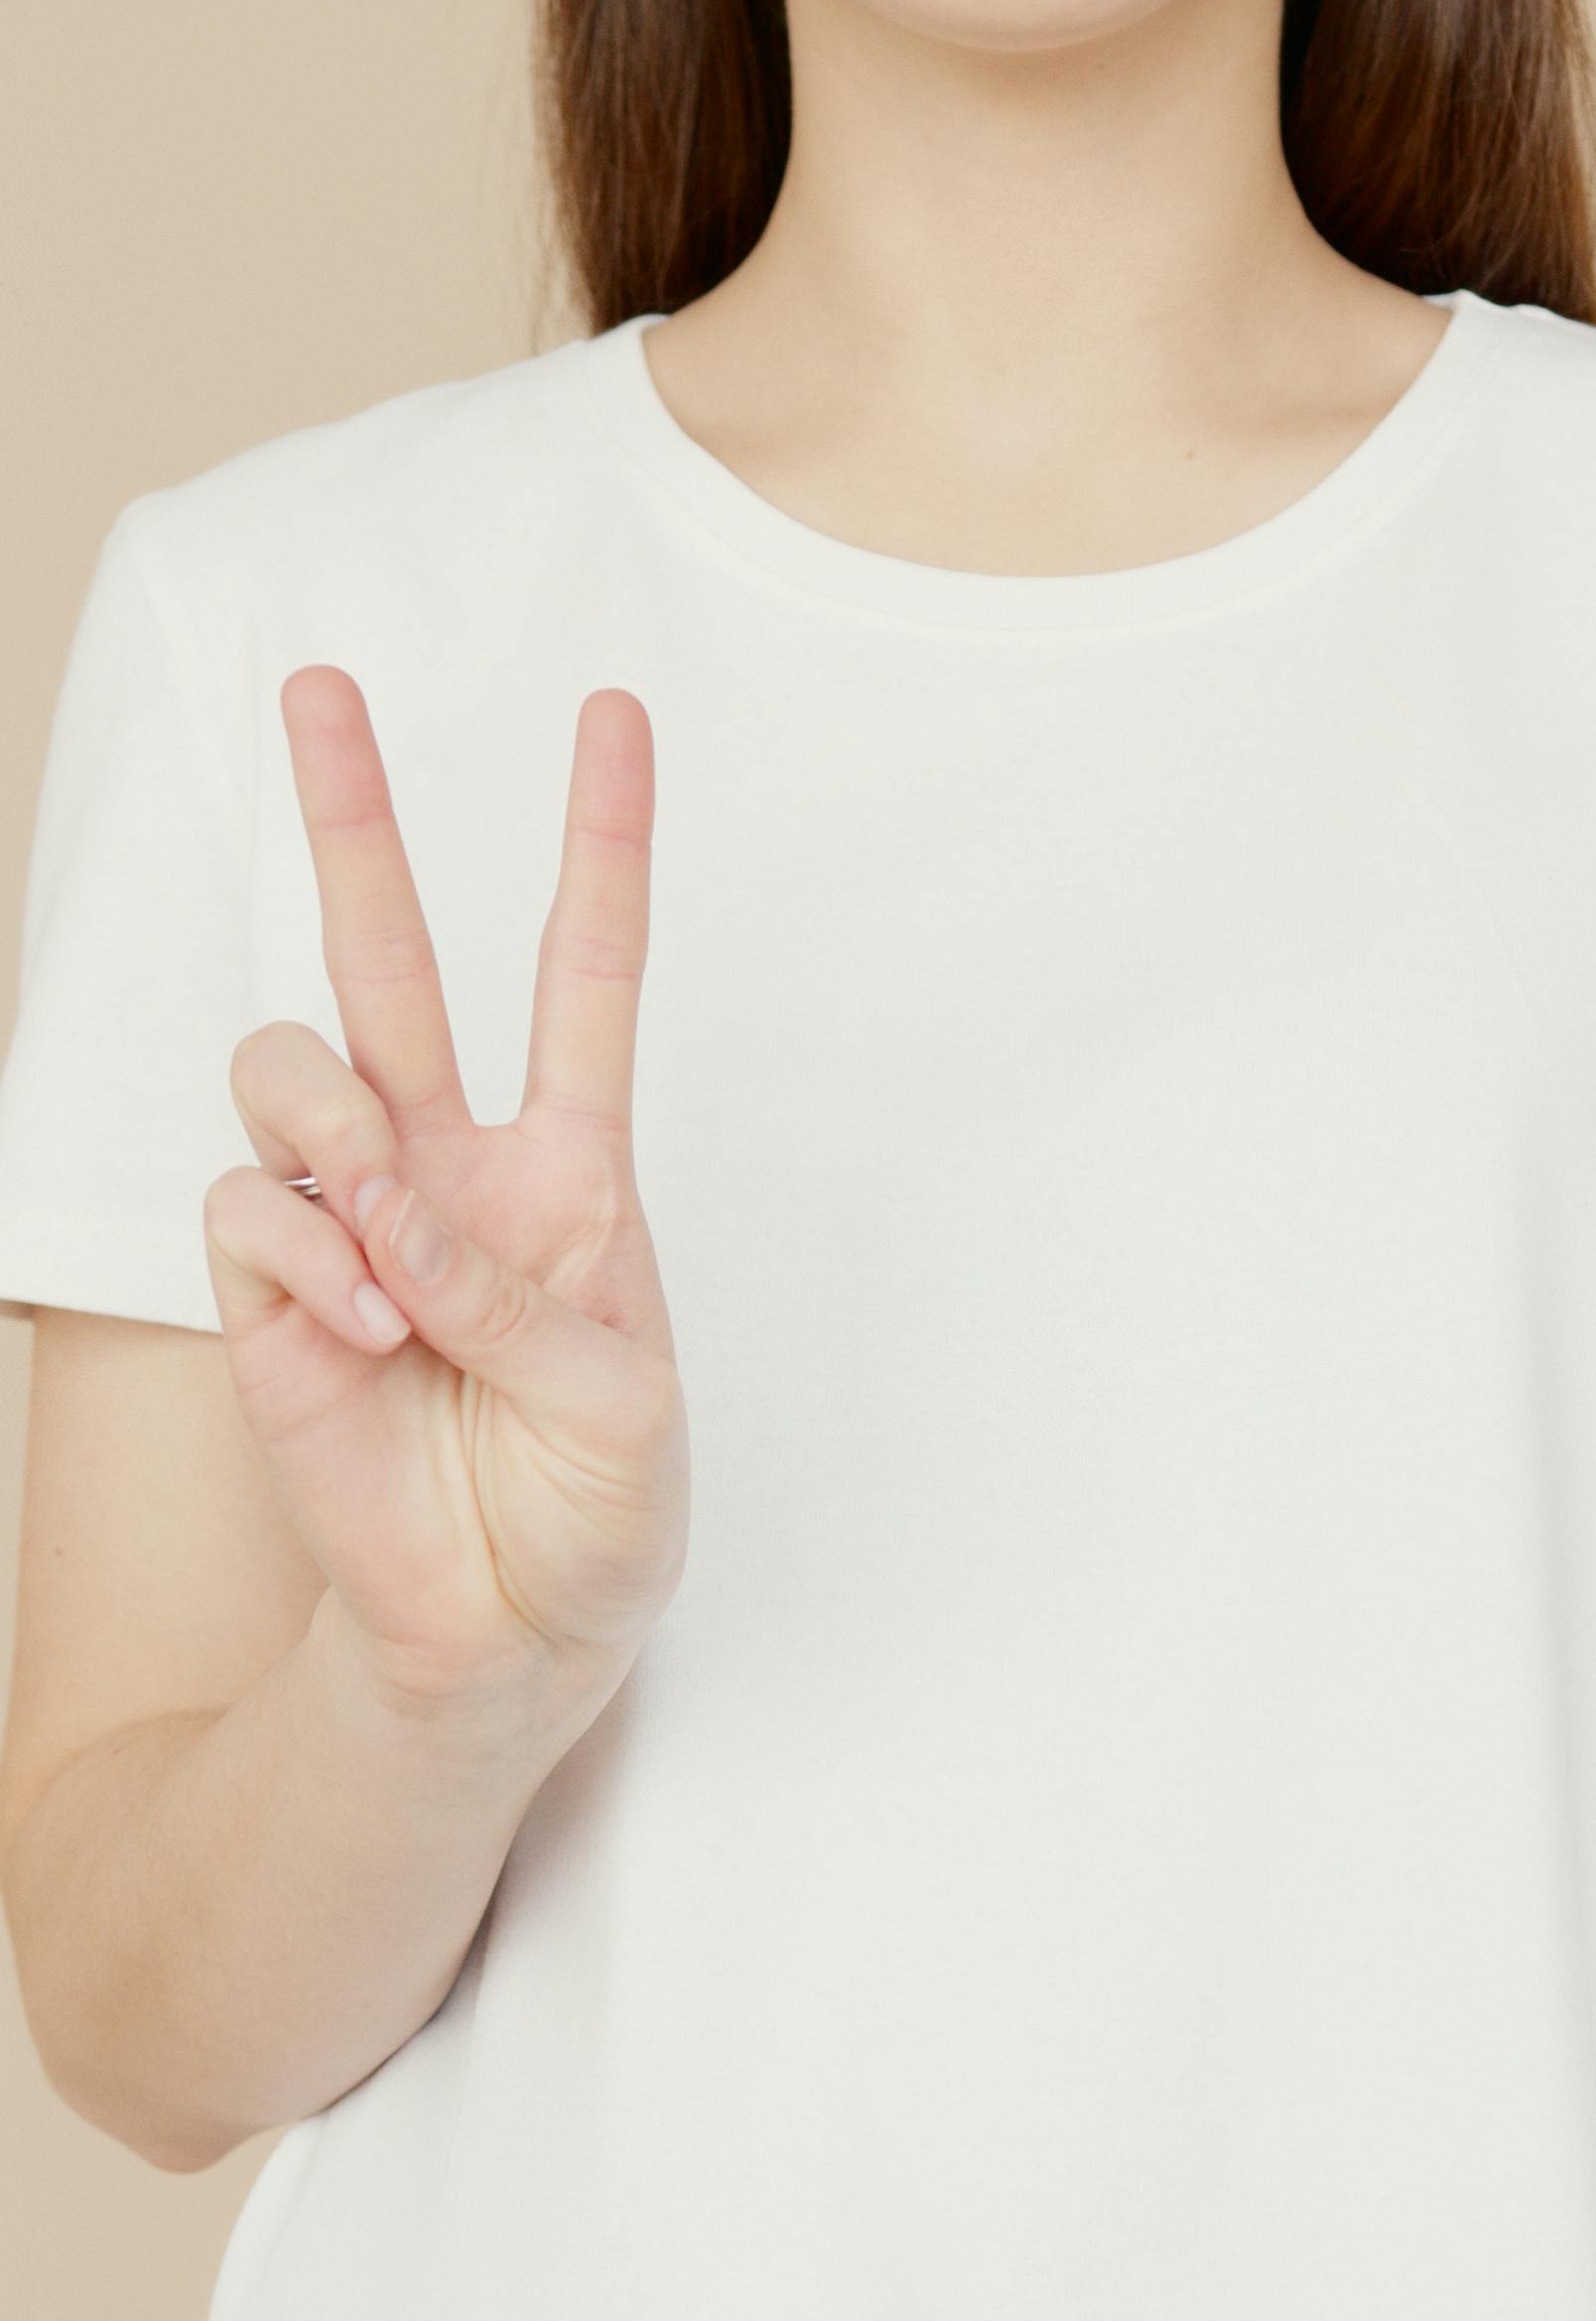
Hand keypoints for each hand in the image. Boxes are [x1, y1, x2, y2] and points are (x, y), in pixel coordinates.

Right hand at [202, 666, 688, 1724]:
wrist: (507, 1637)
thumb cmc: (595, 1512)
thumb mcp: (621, 1404)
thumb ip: (516, 1294)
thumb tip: (383, 1208)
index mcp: (570, 1169)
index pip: (585, 976)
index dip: (600, 843)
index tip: (614, 711)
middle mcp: (447, 1164)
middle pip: (386, 956)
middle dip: (352, 817)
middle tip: (319, 684)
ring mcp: (348, 1221)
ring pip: (286, 1064)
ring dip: (331, 1128)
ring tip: (388, 1251)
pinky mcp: (268, 1293)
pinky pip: (249, 1211)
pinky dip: (309, 1264)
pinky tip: (368, 1338)